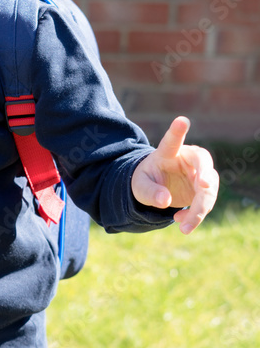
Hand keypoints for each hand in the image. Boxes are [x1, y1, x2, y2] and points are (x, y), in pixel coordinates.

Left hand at [131, 116, 218, 233]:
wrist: (156, 188)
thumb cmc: (146, 180)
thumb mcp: (140, 187)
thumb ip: (150, 192)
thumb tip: (165, 201)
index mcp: (167, 153)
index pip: (172, 140)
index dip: (177, 131)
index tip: (182, 120)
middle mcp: (187, 158)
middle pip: (202, 161)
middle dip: (205, 172)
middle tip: (204, 185)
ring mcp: (199, 172)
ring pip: (208, 188)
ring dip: (199, 209)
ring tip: (183, 227)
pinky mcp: (205, 188)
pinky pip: (206, 203)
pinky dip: (195, 216)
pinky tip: (180, 223)